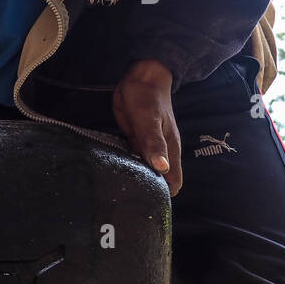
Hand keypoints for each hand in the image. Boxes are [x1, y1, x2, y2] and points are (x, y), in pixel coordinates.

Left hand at [113, 59, 181, 195]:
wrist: (141, 77)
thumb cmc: (147, 97)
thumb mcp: (149, 120)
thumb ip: (154, 143)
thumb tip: (162, 169)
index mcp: (169, 150)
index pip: (172, 183)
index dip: (163, 196)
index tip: (146, 206)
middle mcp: (160, 152)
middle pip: (158, 181)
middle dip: (146, 192)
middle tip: (124, 204)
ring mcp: (146, 147)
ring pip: (143, 171)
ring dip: (134, 180)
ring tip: (116, 194)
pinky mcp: (134, 141)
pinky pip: (132, 159)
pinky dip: (126, 167)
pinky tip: (112, 174)